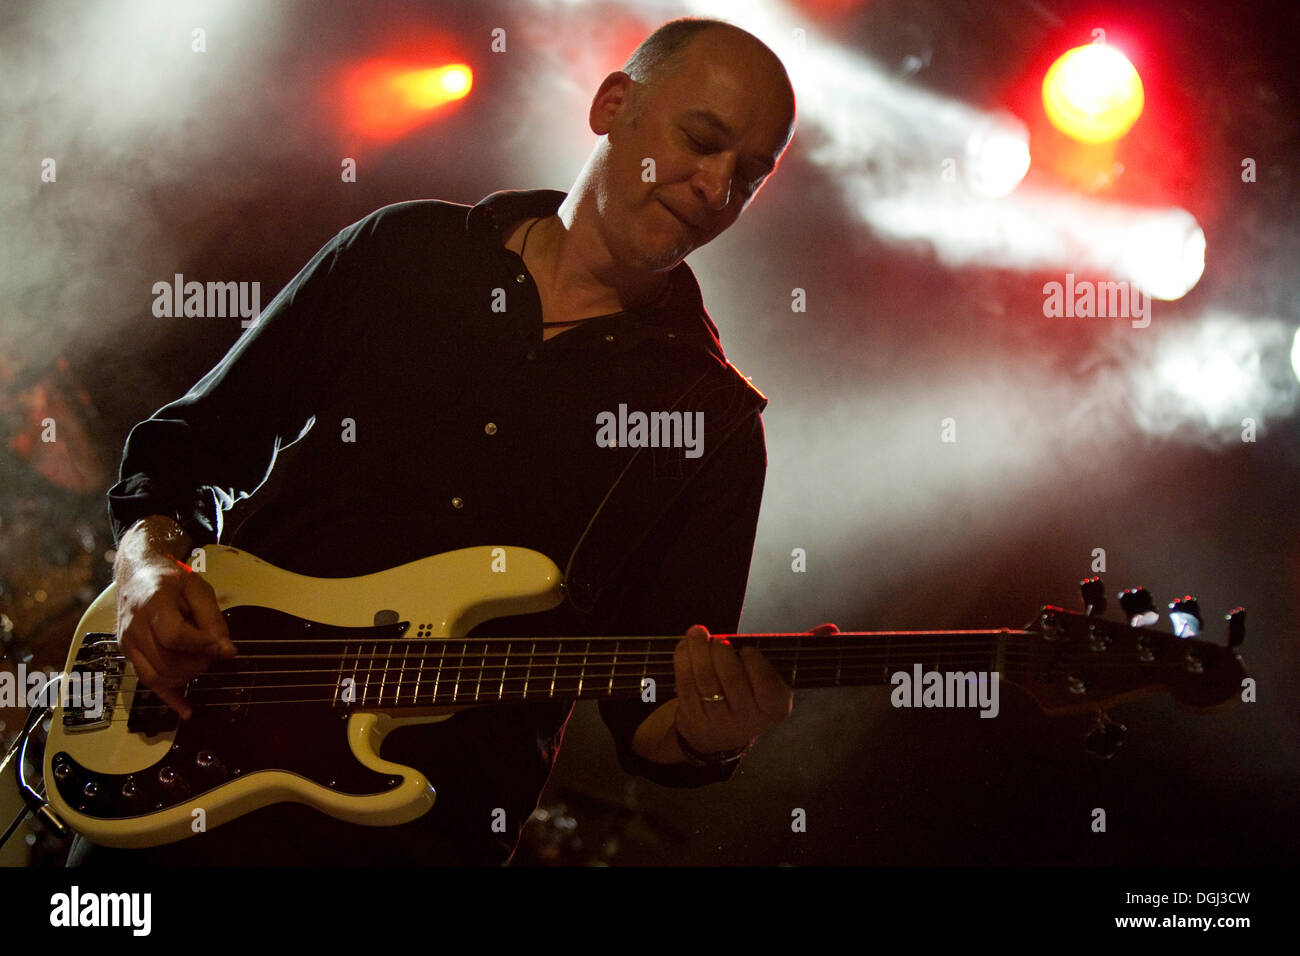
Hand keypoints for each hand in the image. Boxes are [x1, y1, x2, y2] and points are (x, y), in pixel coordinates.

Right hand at [115, 538, 235, 719]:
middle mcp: (134, 627)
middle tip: (214, 653)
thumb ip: (213, 620)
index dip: (202, 646)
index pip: (174, 636)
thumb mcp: (198, 590)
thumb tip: (227, 652)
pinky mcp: (127, 654)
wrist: (137, 575)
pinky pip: (148, 682)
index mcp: (153, 604)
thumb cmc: (172, 580)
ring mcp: (127, 643)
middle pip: (166, 660)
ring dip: (187, 677)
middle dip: (198, 663)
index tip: (223, 647)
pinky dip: (169, 698)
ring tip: (203, 663)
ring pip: (157, 676)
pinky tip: (187, 710)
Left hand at [671, 622, 838, 755]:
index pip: (764, 682)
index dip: (753, 661)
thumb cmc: (753, 694)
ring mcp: (718, 721)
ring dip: (698, 651)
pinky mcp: (693, 719)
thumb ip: (800, 652)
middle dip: (721, 652)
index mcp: (775, 708)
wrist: (719, 735)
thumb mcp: (778, 678)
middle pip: (731, 678)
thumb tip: (832, 630)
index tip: (747, 648)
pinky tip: (687, 646)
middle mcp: (748, 719)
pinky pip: (685, 684)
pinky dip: (683, 661)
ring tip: (698, 632)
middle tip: (718, 638)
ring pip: (705, 680)